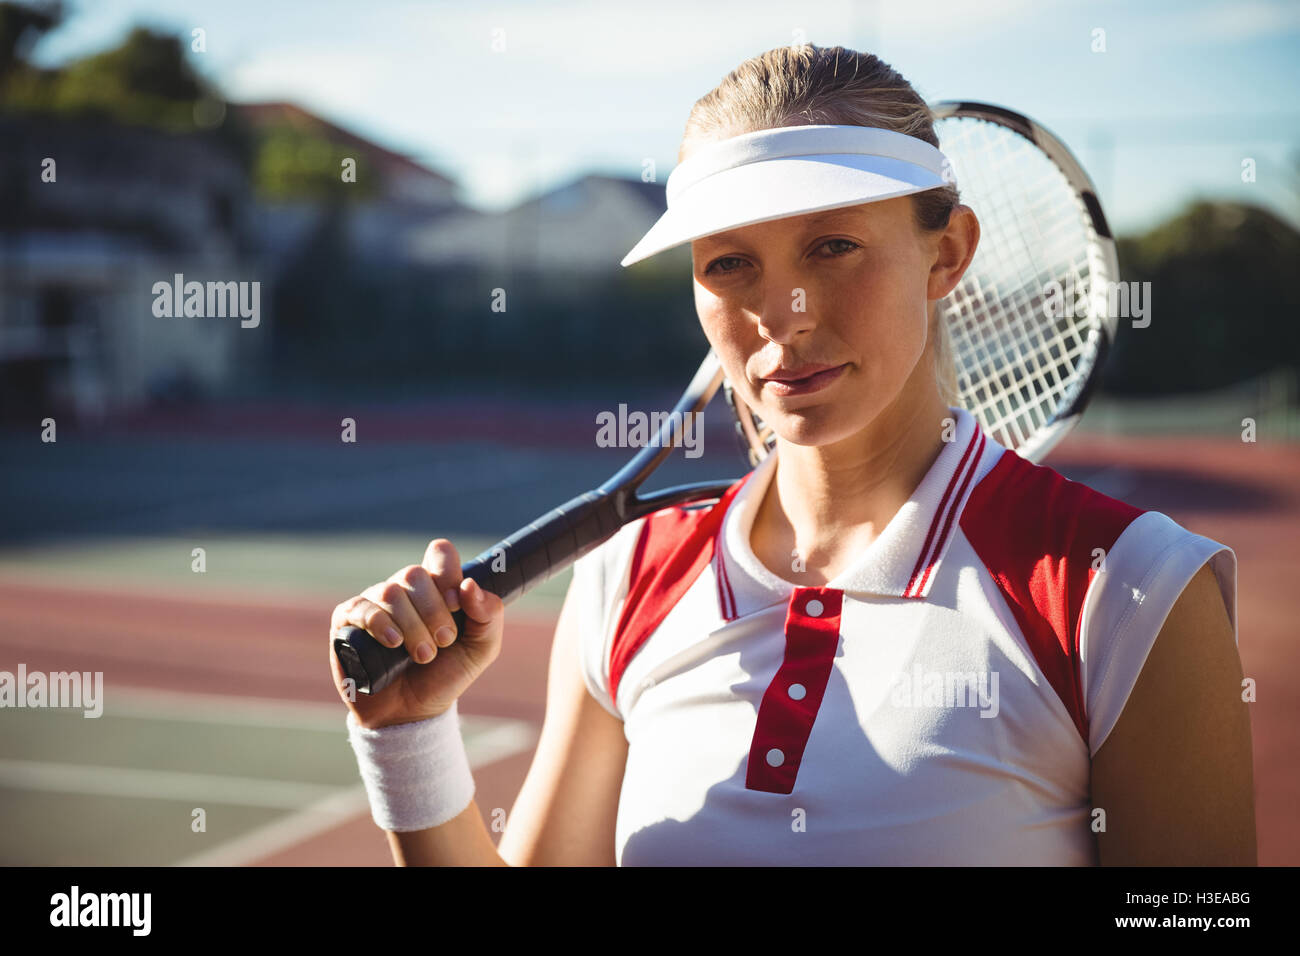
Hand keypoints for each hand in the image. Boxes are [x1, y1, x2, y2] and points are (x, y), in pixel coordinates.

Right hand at [329, 538, 503, 728]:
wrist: (411, 712)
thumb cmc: (445, 675)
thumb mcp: (481, 649)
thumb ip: (488, 614)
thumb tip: (469, 585)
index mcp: (436, 587)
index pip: (440, 554)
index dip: (449, 574)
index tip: (458, 606)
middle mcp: (404, 589)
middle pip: (416, 574)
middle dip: (434, 611)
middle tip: (443, 642)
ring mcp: (375, 603)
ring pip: (390, 592)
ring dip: (411, 626)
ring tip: (422, 656)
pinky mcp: (348, 621)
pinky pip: (360, 608)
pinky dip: (379, 623)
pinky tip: (393, 643)